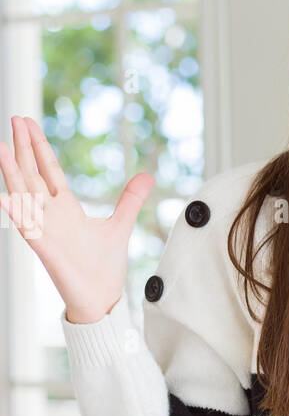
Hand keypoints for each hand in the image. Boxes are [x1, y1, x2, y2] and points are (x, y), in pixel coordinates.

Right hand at [0, 115, 153, 323]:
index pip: (48, 169)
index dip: (38, 146)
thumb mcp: (120, 225)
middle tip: (14, 117)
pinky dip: (15, 213)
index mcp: (66, 207)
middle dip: (23, 147)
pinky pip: (26, 228)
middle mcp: (51, 214)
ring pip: (24, 195)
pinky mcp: (45, 249)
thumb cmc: (103, 266)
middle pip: (32, 173)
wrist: (101, 298)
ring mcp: (44, 230)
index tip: (27, 122)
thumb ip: (130, 200)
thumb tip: (147, 176)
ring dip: (11, 172)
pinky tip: (4, 197)